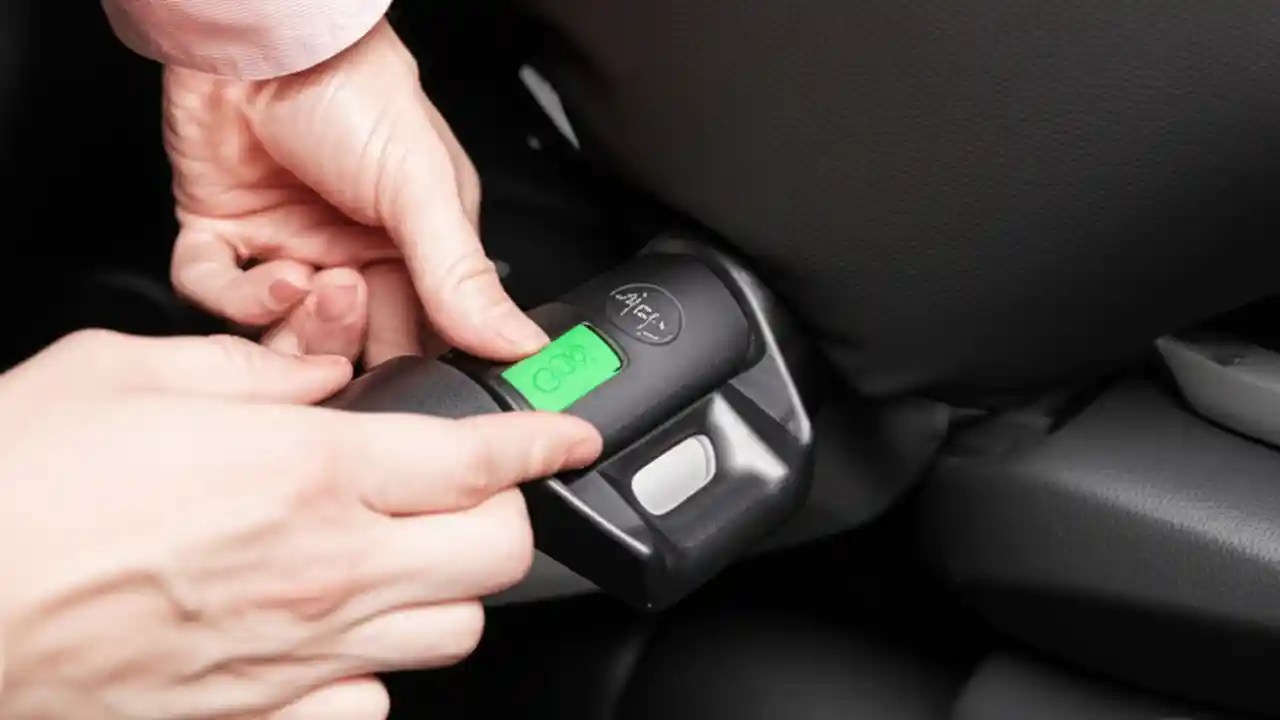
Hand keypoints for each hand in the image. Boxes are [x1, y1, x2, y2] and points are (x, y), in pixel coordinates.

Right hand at [0, 330, 599, 718]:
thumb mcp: (128, 375)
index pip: (479, 458)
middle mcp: (321, 569)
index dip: (542, 440)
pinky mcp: (257, 716)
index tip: (566, 436)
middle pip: (499, 555)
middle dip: (505, 513)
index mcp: (304, 469)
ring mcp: (297, 654)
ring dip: (448, 587)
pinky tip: (335, 632)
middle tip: (468, 488)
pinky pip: (369, 703)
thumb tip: (314, 377)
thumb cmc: (11, 492)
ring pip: (453, 633)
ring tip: (402, 553)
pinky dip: (374, 667)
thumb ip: (248, 373)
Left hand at [164, 19, 531, 364]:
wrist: (264, 42)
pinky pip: (219, 295)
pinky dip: (237, 296)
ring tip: (310, 280)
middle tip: (351, 297)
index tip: (414, 384)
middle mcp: (351, 253)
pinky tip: (269, 269)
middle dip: (348, 338)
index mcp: (414, 247)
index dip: (414, 363)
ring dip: (295, 322)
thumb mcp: (424, 190)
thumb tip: (518, 342)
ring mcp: (289, 246)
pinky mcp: (225, 235)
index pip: (421, 335)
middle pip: (349, 344)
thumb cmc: (353, 90)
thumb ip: (463, 277)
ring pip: (283, 332)